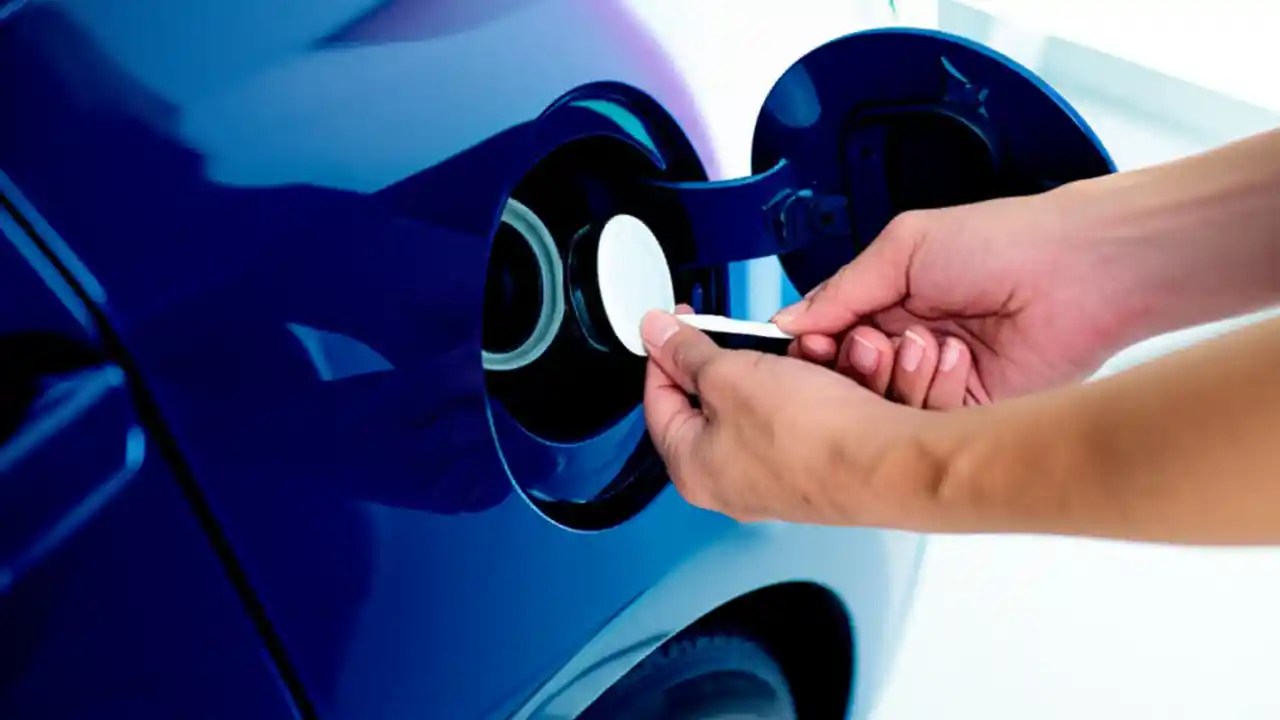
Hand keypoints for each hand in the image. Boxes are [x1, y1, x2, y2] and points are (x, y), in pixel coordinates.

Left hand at [639, 308, 949, 526]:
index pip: (658, 399)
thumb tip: (656, 334)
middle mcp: (728, 483)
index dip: (664, 352)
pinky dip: (810, 390)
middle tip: (745, 335)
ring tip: (800, 356)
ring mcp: (773, 481)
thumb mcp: (731, 374)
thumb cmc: (813, 437)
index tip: (675, 324)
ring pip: (764, 404)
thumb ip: (687, 351)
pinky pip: (801, 417)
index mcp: (691, 467)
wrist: (887, 464)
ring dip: (779, 371)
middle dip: (735, 359)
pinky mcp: (813, 471)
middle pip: (715, 401)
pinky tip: (828, 377)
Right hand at [773, 191, 1143, 405]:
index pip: (824, 338)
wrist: (1083, 272)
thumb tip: (788, 321)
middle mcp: (905, 343)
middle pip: (846, 380)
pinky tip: (956, 360)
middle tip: (872, 343)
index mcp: (884, 301)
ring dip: (896, 376)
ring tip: (923, 343)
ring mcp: (934, 379)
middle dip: (851, 365)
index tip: (806, 349)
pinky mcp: (967, 410)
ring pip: (882, 405)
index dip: (810, 349)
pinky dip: (933, 392)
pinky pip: (925, 420)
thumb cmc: (1005, 241)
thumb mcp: (906, 247)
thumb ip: (843, 288)